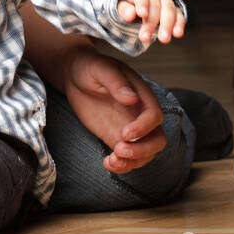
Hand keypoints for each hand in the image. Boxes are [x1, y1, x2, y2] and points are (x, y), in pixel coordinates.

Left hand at [63, 50, 166, 172]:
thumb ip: (116, 82)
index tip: (125, 133)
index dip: (144, 127)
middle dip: (143, 150)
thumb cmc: (90, 67)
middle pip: (157, 139)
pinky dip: (122, 165)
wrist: (75, 75)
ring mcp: (130, 128)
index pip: (155, 116)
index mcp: (142, 95)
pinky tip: (107, 162)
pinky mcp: (116, 138)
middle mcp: (140, 114)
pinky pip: (128, 157)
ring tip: (111, 160)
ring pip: (145, 153)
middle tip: (119, 150)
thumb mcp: (100, 69)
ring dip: (132, 162)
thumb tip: (132, 98)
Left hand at [117, 0, 185, 44]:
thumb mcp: (119, 7)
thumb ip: (123, 9)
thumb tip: (130, 14)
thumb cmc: (125, 7)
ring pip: (169, 8)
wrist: (134, 8)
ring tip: (164, 38)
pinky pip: (179, 14)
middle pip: (155, 4)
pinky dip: (179, 24)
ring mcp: (164, 0)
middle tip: (145, 37)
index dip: (142, 3)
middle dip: (151, 21)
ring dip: (167, 24)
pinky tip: (177, 33)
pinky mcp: (173, 9)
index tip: (142, 14)